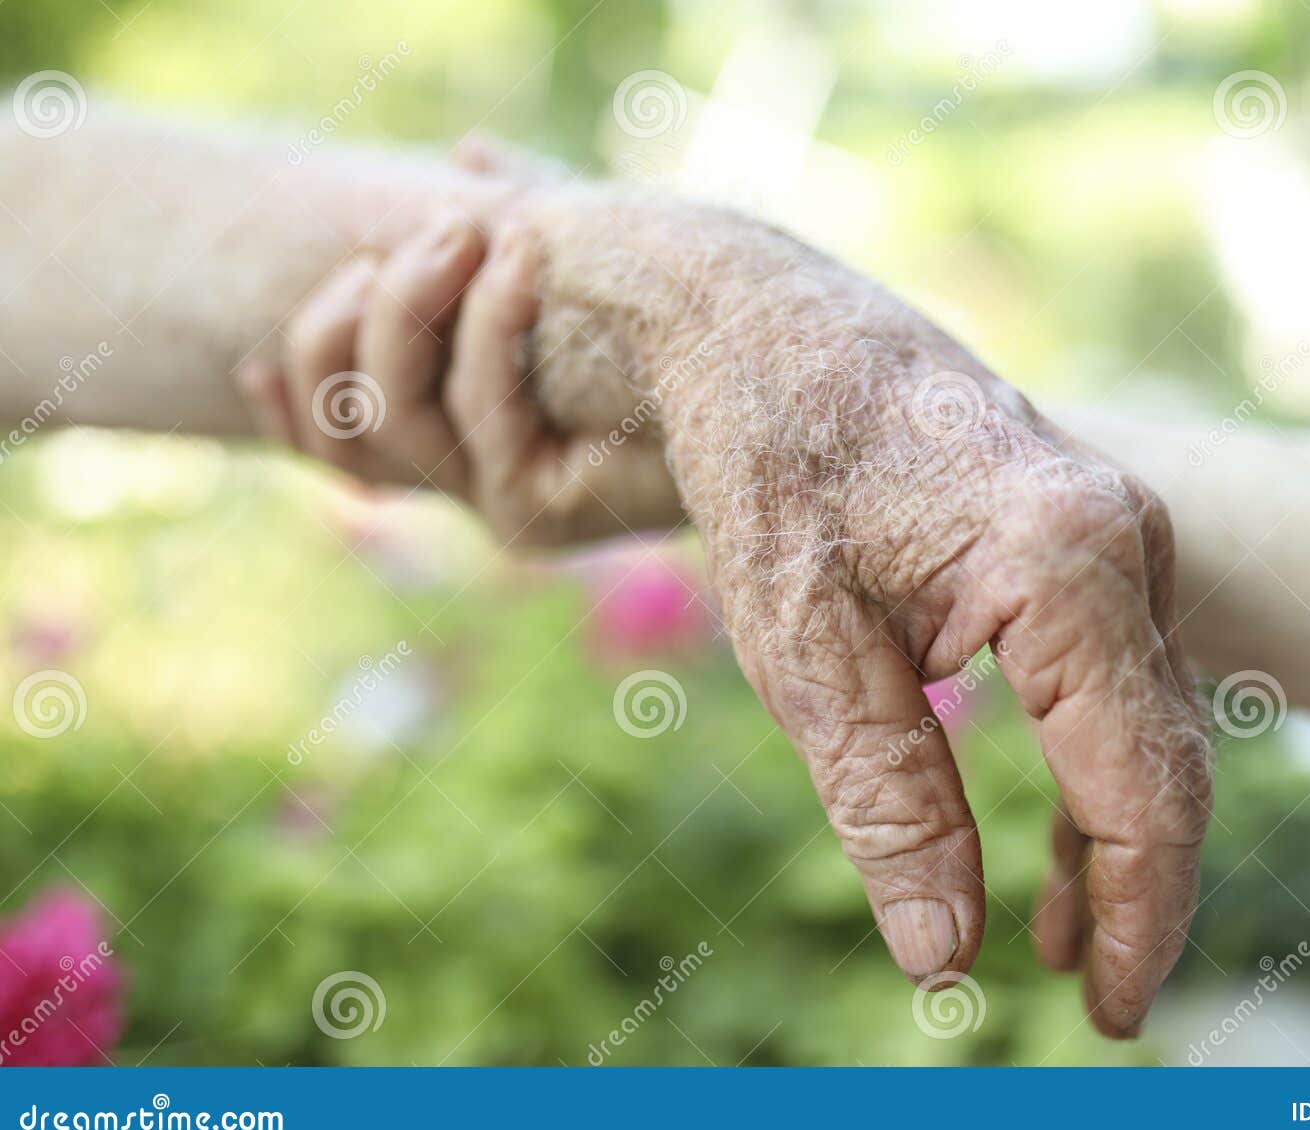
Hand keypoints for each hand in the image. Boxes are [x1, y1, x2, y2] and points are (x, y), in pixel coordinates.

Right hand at [235, 139, 682, 543]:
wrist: (782, 365)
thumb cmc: (692, 312)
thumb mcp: (589, 248)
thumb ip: (524, 209)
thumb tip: (468, 159)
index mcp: (473, 444)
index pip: (343, 450)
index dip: (291, 406)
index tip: (254, 356)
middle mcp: (478, 488)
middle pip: (351, 429)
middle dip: (353, 321)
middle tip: (425, 233)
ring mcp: (508, 510)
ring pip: (395, 421)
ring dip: (415, 311)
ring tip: (471, 228)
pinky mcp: (545, 517)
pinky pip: (482, 417)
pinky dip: (492, 327)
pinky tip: (520, 255)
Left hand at [243, 179, 1211, 1037]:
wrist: (769, 328)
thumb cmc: (774, 467)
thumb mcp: (806, 648)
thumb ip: (889, 800)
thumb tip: (946, 954)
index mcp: (1063, 560)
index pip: (1142, 780)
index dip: (1139, 913)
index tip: (1113, 1016)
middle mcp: (1120, 538)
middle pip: (1168, 757)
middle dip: (1141, 890)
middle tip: (1101, 1004)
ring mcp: (1113, 529)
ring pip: (1148, 720)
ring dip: (1117, 837)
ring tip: (1069, 945)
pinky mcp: (1085, 535)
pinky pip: (1116, 674)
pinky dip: (1094, 765)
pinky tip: (1061, 837)